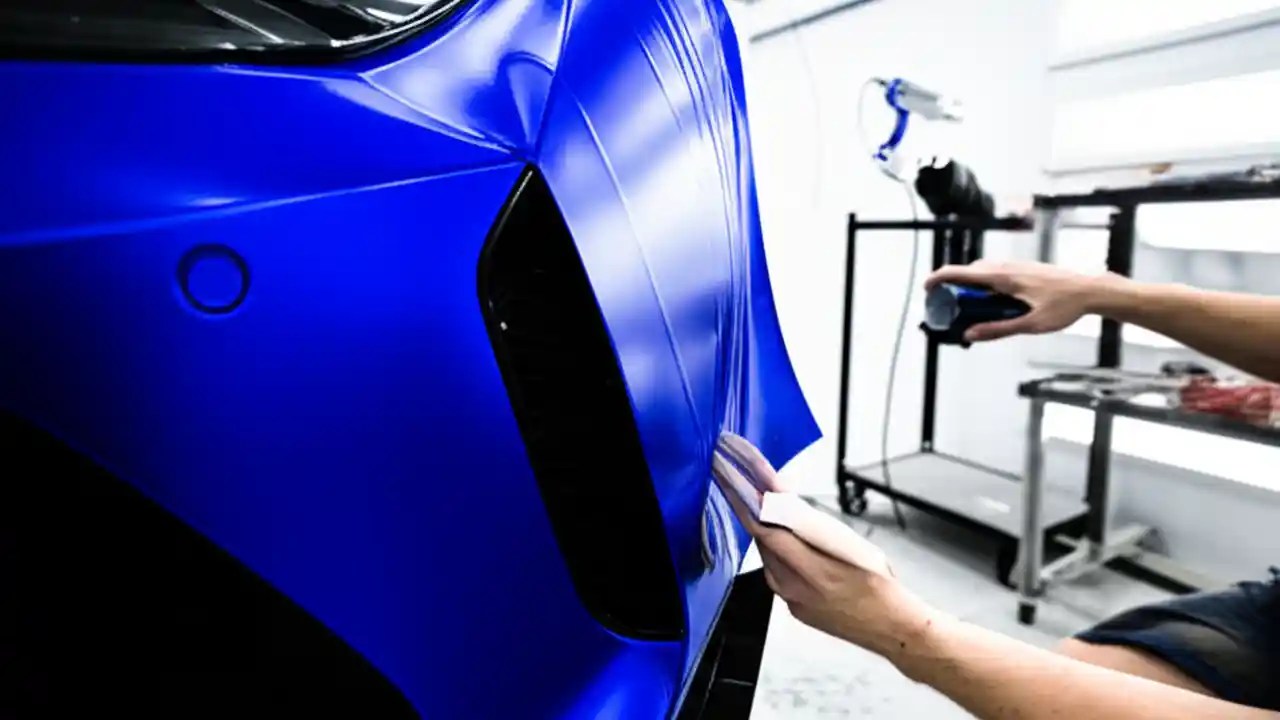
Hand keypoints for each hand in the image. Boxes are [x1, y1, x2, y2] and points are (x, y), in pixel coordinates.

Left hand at [714, 453, 939, 659]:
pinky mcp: (792, 608)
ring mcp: (790, 600)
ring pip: (767, 558)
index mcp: (812, 569)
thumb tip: (783, 497)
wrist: (888, 626)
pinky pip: (776, 574)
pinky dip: (778, 554)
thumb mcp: (851, 544)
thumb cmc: (878, 583)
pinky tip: (787, 543)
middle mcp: (794, 587)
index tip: (735, 482)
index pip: (767, 531)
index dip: (747, 505)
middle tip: (750, 488)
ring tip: (769, 511)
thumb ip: (813, 523)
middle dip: (755, 514)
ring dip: (767, 533)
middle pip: (763, 542)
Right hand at [925, 260, 1116, 342]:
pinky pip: (997, 274)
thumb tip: (970, 335)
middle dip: (955, 286)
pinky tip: (996, 303)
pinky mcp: (1026, 270)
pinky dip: (987, 285)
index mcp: (1004, 278)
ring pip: (984, 272)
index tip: (927, 288)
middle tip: (949, 306)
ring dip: (972, 286)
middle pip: (970, 272)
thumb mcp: (1030, 324)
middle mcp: (1007, 268)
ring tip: (973, 308)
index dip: (939, 278)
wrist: (1092, 290)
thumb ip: (998, 329)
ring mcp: (1017, 266)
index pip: (962, 273)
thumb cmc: (1065, 306)